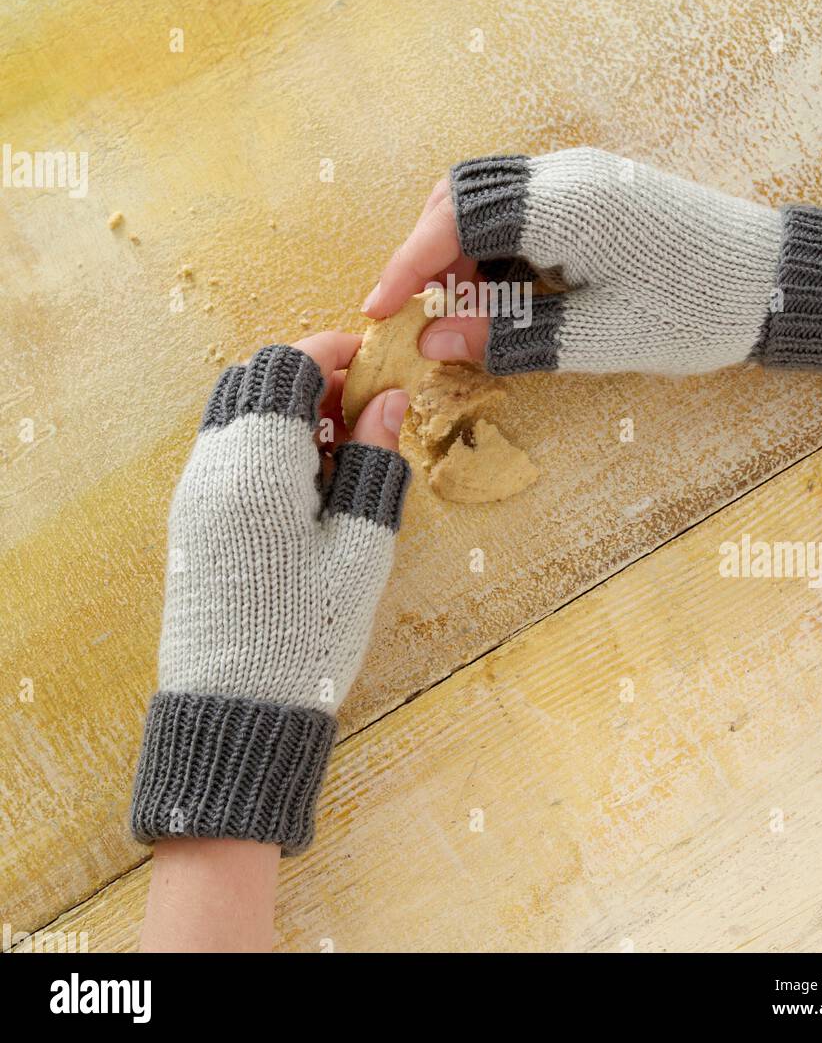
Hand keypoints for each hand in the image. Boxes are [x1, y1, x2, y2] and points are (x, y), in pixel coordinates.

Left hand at [131, 334, 410, 857]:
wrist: (236, 712)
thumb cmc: (308, 634)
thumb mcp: (360, 546)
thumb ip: (373, 462)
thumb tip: (388, 400)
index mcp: (257, 463)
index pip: (288, 365)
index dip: (334, 353)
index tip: (375, 365)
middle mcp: (213, 466)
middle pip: (253, 378)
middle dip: (308, 375)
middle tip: (360, 407)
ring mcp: (193, 492)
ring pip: (234, 410)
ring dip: (283, 407)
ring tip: (337, 448)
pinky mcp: (189, 519)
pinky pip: (224, 449)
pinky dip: (263, 441)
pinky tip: (304, 482)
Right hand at [364, 148, 821, 378]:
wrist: (778, 284)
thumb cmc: (695, 312)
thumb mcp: (595, 337)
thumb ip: (508, 335)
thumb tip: (433, 340)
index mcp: (564, 202)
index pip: (453, 219)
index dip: (407, 266)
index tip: (378, 310)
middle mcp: (567, 173)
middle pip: (461, 195)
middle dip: (432, 253)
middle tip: (435, 316)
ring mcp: (585, 174)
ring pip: (490, 198)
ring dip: (467, 249)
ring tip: (478, 313)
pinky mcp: (600, 188)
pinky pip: (525, 205)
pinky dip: (502, 244)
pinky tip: (516, 292)